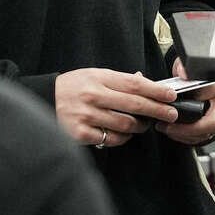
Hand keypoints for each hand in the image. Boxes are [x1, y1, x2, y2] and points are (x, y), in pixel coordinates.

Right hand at [54, 68, 178, 149]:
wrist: (43, 100)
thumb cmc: (71, 87)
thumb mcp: (93, 75)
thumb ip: (117, 79)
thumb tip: (143, 80)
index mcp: (98, 78)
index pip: (134, 84)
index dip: (156, 90)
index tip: (171, 95)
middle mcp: (93, 96)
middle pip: (134, 104)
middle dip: (158, 109)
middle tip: (171, 113)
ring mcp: (87, 115)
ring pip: (125, 124)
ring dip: (140, 126)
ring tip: (144, 124)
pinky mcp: (81, 133)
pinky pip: (111, 139)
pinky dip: (122, 138)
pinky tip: (124, 134)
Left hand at [161, 57, 214, 146]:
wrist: (204, 81)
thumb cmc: (196, 75)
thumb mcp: (188, 65)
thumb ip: (183, 66)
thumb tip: (183, 72)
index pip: (210, 97)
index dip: (193, 103)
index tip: (174, 107)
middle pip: (211, 122)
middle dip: (188, 129)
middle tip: (169, 127)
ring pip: (206, 133)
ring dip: (184, 134)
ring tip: (168, 129)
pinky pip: (203, 137)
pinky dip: (187, 137)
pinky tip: (175, 132)